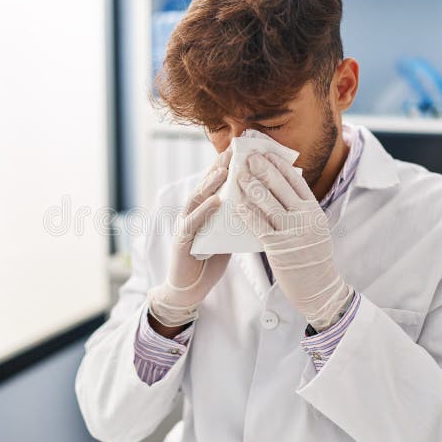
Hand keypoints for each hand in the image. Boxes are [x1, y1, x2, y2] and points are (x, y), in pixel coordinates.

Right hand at [147, 148, 232, 326]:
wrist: (189, 290)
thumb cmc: (209, 262)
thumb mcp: (226, 235)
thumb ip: (236, 219)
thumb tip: (260, 204)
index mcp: (203, 211)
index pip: (215, 185)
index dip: (226, 166)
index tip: (241, 150)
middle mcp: (191, 214)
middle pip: (205, 185)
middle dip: (218, 167)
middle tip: (233, 150)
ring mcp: (184, 226)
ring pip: (196, 199)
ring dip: (210, 183)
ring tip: (224, 169)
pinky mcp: (181, 242)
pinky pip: (192, 223)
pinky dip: (204, 210)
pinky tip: (216, 201)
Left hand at [237, 151, 352, 330]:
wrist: (320, 289)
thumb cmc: (313, 258)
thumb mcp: (315, 228)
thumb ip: (302, 209)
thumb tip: (286, 188)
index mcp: (315, 210)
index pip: (296, 180)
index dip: (280, 164)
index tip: (267, 153)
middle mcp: (305, 217)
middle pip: (280, 185)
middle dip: (262, 168)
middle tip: (248, 157)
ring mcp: (292, 231)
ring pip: (267, 201)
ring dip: (250, 185)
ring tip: (238, 175)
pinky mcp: (278, 246)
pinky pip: (258, 223)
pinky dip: (246, 210)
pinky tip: (237, 202)